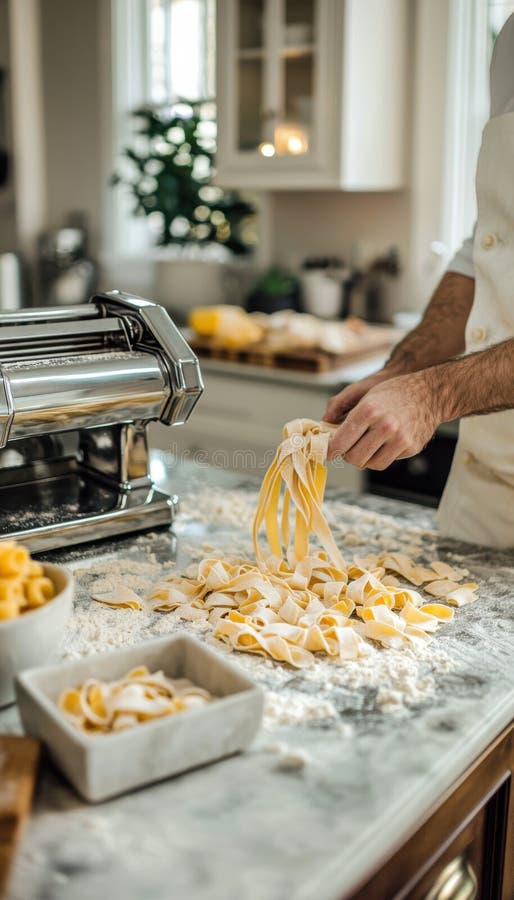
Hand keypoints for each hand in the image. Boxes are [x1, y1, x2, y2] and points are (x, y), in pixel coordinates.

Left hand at [326, 370, 440, 469]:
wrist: (430, 393)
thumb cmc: (395, 392)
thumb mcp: (366, 392)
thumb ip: (341, 407)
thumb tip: (323, 424)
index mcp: (369, 410)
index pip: (341, 441)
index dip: (330, 450)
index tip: (327, 453)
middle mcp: (384, 426)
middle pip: (353, 457)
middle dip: (346, 455)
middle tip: (346, 449)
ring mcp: (399, 438)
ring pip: (369, 464)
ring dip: (363, 459)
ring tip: (363, 447)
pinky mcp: (410, 447)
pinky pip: (385, 462)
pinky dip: (379, 457)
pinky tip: (380, 445)